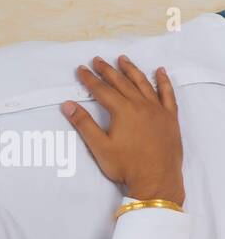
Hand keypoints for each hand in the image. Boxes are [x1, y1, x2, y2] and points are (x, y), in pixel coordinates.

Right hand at [62, 56, 184, 204]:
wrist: (157, 179)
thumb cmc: (126, 165)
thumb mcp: (99, 146)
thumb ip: (83, 124)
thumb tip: (67, 105)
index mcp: (123, 111)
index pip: (102, 90)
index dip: (90, 79)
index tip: (81, 69)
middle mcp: (141, 105)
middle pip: (122, 82)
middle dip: (108, 70)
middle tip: (97, 60)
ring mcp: (157, 110)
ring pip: (143, 83)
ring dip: (131, 70)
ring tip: (122, 59)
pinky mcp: (169, 117)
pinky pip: (167, 94)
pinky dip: (163, 81)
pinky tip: (160, 72)